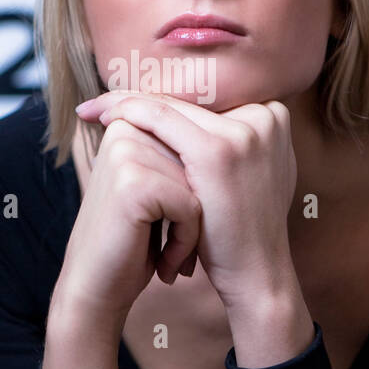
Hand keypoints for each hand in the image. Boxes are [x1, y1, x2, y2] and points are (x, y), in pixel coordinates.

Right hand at [53, 113, 203, 327]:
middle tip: (170, 241)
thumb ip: (180, 151)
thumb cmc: (135, 240)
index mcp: (130, 121)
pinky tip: (166, 261)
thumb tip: (233, 126)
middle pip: (199, 162)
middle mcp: (125, 129)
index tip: (165, 219)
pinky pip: (190, 207)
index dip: (195, 189)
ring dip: (193, 227)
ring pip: (199, 184)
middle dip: (195, 208)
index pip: (194, 141)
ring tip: (170, 251)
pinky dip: (186, 241)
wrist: (98, 288)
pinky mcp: (133, 182)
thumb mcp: (159, 186)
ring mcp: (127, 152)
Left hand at [75, 89, 298, 314]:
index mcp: (274, 115)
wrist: (256, 275)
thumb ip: (232, 139)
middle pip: (188, 98)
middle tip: (98, 100)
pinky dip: (129, 113)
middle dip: (140, 95)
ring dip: (126, 102)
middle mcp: (266, 115)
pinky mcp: (219, 150)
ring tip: (94, 110)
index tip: (125, 98)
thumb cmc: (241, 228)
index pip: (206, 96)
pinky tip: (105, 119)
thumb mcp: (248, 172)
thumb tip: (198, 116)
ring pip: (171, 104)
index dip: (164, 93)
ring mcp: (244, 131)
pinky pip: (161, 118)